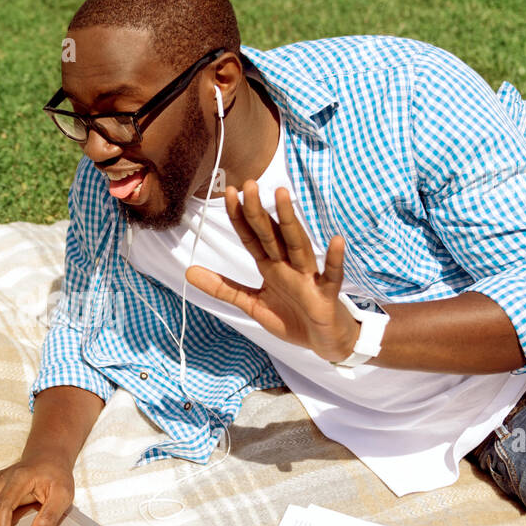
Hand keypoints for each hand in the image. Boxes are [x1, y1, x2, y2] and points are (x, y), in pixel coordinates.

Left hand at [185, 180, 359, 361]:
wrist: (322, 341)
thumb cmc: (292, 317)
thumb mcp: (252, 303)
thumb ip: (223, 288)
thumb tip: (188, 272)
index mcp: (270, 266)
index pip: (252, 237)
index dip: (240, 216)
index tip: (229, 192)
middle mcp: (288, 265)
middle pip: (272, 235)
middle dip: (259, 211)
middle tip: (248, 184)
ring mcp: (309, 276)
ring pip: (299, 245)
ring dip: (290, 221)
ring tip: (282, 197)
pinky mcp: (327, 293)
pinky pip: (332, 275)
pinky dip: (335, 259)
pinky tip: (336, 240)